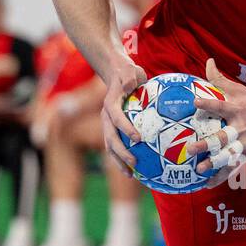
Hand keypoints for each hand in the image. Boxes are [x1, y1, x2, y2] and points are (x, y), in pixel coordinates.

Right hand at [100, 52, 146, 172]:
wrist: (115, 74)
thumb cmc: (127, 73)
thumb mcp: (129, 71)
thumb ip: (129, 77)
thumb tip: (131, 83)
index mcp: (110, 104)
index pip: (117, 118)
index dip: (126, 128)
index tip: (138, 139)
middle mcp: (106, 117)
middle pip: (110, 138)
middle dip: (121, 152)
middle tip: (135, 163)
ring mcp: (108, 125)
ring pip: (110, 146)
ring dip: (119, 161)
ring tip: (131, 175)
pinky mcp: (113, 129)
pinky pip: (116, 146)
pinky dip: (122, 159)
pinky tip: (134, 171)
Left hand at [187, 58, 245, 188]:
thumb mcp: (241, 89)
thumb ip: (221, 79)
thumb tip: (207, 60)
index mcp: (237, 110)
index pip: (221, 106)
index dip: (209, 104)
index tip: (195, 103)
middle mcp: (240, 128)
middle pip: (222, 138)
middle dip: (207, 144)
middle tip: (190, 149)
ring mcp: (245, 144)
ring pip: (228, 156)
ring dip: (213, 163)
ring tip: (200, 169)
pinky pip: (233, 168)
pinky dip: (221, 176)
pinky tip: (208, 183)